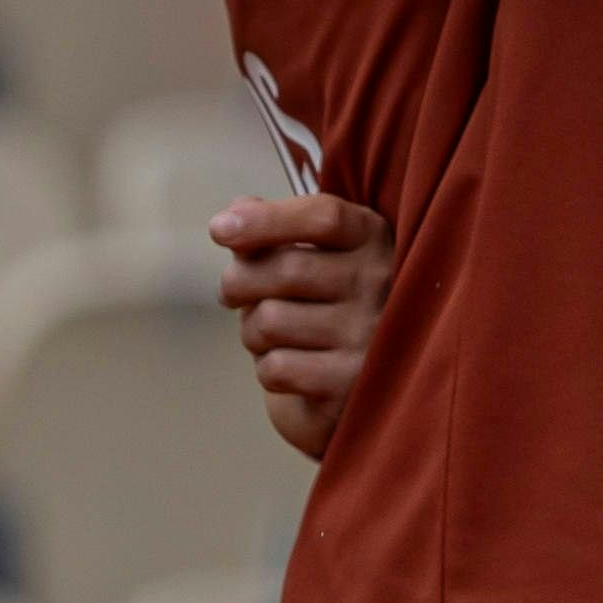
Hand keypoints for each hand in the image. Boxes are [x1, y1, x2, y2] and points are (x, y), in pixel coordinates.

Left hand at [210, 193, 394, 462]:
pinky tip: (293, 369)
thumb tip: (232, 216)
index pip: (323, 217)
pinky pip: (277, 368)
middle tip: (234, 294)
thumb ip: (274, 232)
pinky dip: (270, 370)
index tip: (218, 231)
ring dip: (253, 332)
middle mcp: (384, 282)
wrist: (362, 387)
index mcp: (375, 239)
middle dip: (238, 283)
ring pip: (271, 321)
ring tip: (273, 336)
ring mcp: (372, 334)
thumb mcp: (312, 258)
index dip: (265, 220)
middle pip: (285, 268)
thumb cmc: (327, 308)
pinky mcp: (355, 383)